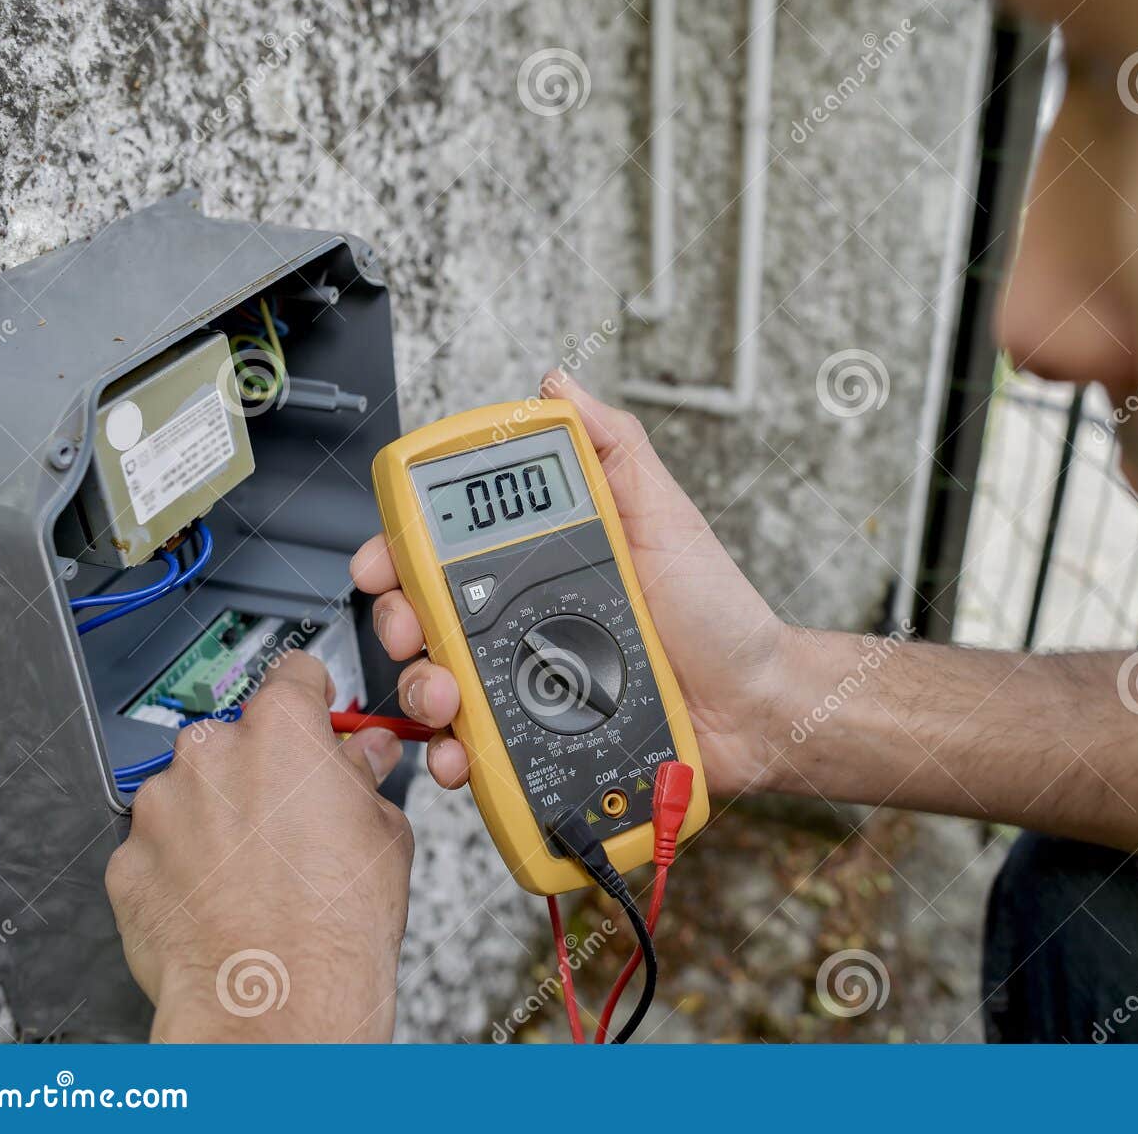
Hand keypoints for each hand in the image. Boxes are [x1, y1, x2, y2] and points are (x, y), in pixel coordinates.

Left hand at [104, 653, 413, 1041]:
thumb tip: (364, 759)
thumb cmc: (333, 925)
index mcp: (281, 730)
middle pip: (237, 737)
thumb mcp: (385, 833)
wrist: (275, 1001)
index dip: (312, 696)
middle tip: (294, 819)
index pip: (293, 675)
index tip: (315, 711)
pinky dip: (182, 864)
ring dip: (216, 816)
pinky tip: (219, 899)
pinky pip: (158, 846)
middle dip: (262, 769)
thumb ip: (365, 778)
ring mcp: (161, 807)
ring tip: (256, 872)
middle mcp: (212, 753)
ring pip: (192, 792)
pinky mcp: (127, 862)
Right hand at [350, 370, 790, 796]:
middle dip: (399, 621)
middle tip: (413, 630)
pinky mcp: (536, 741)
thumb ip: (612, 447)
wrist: (753, 704)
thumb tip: (559, 384)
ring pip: (436, 684)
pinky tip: (464, 749)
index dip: (401, 548)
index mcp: (541, 560)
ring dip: (421, 690)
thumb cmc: (716, 611)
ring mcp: (526, 683)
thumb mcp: (665, 513)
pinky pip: (474, 747)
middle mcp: (523, 619)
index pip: (447, 546)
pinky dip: (454, 752)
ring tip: (449, 695)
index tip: (385, 560)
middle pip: (423, 615)